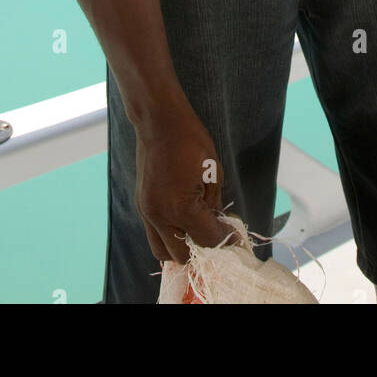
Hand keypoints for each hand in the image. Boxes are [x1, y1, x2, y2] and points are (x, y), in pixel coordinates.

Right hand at [134, 107, 238, 265]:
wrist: (159, 121)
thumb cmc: (190, 141)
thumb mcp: (213, 172)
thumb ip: (215, 205)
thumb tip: (217, 224)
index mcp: (181, 209)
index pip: (207, 240)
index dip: (225, 241)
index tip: (236, 240)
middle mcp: (160, 216)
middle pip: (182, 256)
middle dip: (201, 250)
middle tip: (216, 236)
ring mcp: (146, 212)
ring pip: (162, 251)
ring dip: (180, 248)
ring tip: (197, 233)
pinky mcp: (141, 205)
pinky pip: (154, 234)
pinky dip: (169, 236)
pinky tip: (183, 222)